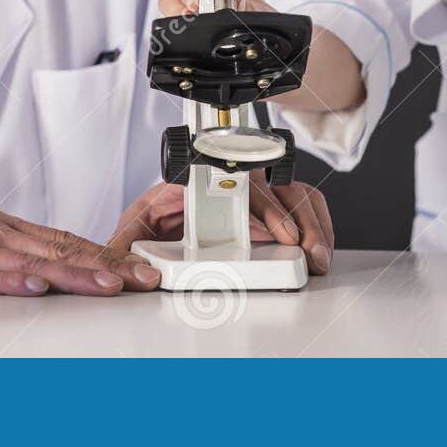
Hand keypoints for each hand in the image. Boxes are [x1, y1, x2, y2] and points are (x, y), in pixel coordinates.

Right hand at [0, 199, 162, 295]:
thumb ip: (9, 259)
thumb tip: (48, 279)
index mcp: (5, 228)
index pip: (66, 241)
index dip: (105, 256)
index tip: (138, 270)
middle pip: (60, 249)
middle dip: (106, 264)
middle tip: (142, 279)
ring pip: (31, 261)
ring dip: (73, 274)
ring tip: (108, 285)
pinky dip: (10, 280)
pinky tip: (35, 288)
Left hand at [107, 175, 333, 274]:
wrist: (163, 209)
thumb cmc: (153, 214)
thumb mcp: (135, 226)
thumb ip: (127, 246)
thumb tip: (130, 267)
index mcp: (193, 181)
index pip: (232, 182)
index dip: (260, 205)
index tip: (276, 231)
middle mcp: (229, 179)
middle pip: (271, 186)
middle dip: (293, 218)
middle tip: (302, 250)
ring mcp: (253, 188)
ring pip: (292, 191)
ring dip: (310, 223)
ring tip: (316, 255)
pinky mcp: (271, 201)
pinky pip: (302, 201)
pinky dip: (316, 223)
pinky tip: (318, 247)